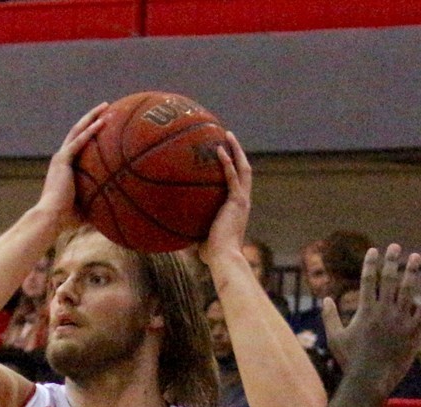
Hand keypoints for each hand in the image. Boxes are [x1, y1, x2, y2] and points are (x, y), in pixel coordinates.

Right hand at [37, 103, 107, 231]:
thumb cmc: (66, 219)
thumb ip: (99, 204)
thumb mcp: (86, 208)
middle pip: (78, 132)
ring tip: (107, 107)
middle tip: (107, 108)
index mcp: (65, 168)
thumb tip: (119, 212)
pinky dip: (90, 131)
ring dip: (92, 117)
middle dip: (92, 118)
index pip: (79, 145)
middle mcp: (62, 159)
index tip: (104, 125)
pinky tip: (102, 121)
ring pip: (78, 130)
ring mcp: (61, 158)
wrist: (50, 218)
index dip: (91, 133)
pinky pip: (79, 141)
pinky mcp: (62, 160)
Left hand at [197, 132, 249, 267]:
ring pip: (243, 168)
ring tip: (227, 135)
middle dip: (238, 152)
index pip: (239, 183)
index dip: (235, 168)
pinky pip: (231, 176)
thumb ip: (194, 230)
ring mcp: (242, 200)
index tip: (226, 156)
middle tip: (228, 137)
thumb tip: (175, 230)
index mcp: (238, 208)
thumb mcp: (202, 237)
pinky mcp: (237, 201)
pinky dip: (227, 162)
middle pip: (244, 170)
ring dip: (236, 150)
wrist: (223, 258)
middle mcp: (243, 201)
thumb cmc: (212, 254)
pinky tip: (218, 150)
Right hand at [322, 245, 420, 394]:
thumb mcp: (335, 338)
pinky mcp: (414, 332)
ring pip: (409, 290)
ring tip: (415, 257)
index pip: (368, 280)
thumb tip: (326, 299)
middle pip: (389, 279)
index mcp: (365, 311)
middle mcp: (384, 312)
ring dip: (412, 271)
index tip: (374, 250)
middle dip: (392, 260)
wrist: (370, 381)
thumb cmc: (350, 361)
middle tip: (396, 247)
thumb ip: (330, 317)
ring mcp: (401, 321)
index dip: (371, 263)